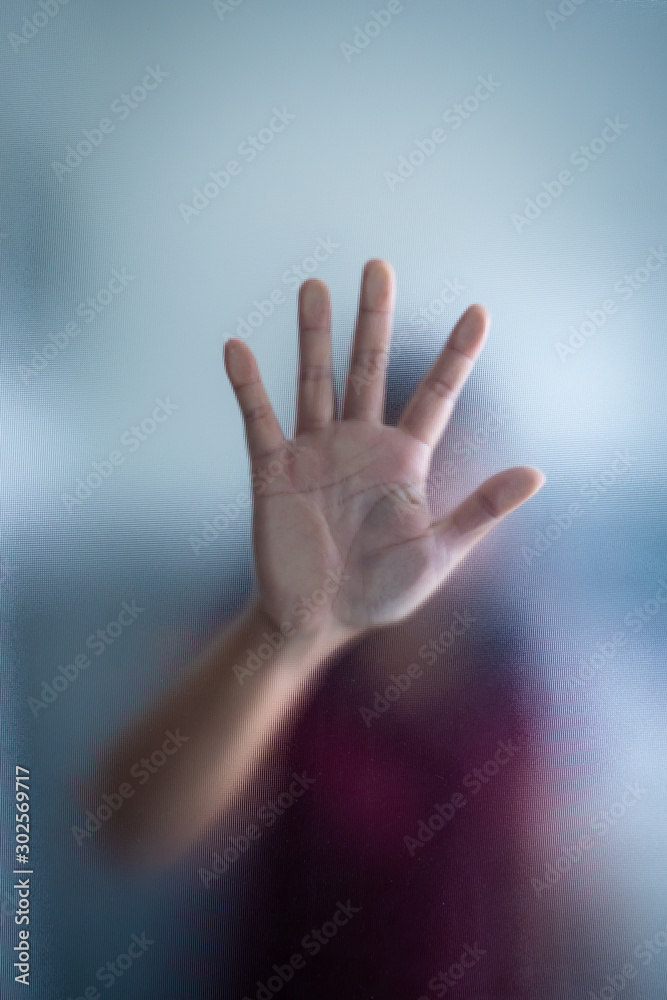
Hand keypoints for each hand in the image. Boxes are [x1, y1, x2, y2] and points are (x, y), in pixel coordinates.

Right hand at [224, 260, 543, 641]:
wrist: (317, 620)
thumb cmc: (380, 592)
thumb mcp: (437, 554)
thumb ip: (481, 510)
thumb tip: (537, 472)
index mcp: (404, 460)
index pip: (436, 396)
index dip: (457, 355)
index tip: (478, 311)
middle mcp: (360, 443)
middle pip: (369, 368)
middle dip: (374, 319)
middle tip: (378, 267)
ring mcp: (315, 452)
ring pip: (315, 380)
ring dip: (314, 335)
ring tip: (315, 287)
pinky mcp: (273, 469)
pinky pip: (259, 420)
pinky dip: (248, 386)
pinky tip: (237, 349)